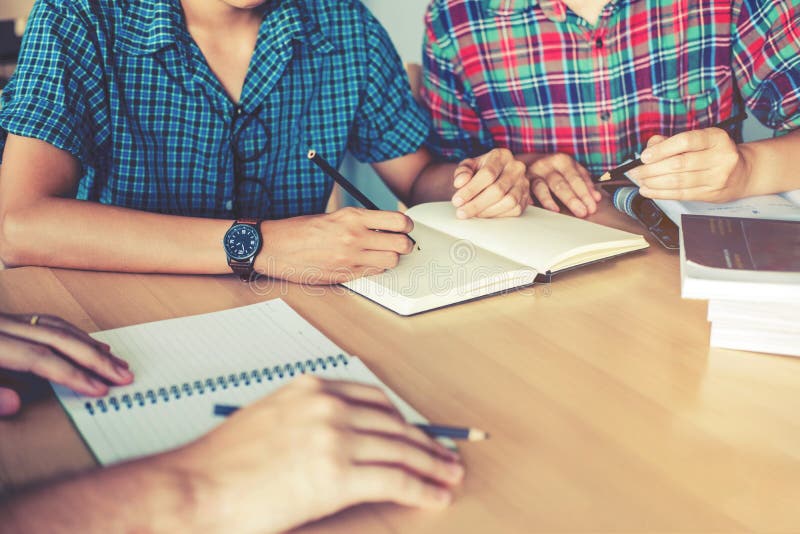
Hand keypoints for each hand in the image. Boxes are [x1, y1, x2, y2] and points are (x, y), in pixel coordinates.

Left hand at [0, 313, 132, 415]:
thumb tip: (15, 404)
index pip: (40, 357)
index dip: (72, 374)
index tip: (100, 390)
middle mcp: (2, 327)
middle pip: (57, 338)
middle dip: (94, 358)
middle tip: (123, 374)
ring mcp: (5, 322)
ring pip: (56, 326)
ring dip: (88, 344)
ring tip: (114, 361)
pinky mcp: (7, 323)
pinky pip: (47, 322)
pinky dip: (72, 333)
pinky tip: (87, 343)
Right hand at [170, 375, 463, 533]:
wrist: (195, 488)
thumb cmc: (223, 463)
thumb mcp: (270, 420)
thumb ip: (308, 419)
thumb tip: (342, 437)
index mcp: (312, 388)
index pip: (375, 399)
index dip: (403, 419)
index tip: (416, 432)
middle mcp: (328, 406)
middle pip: (395, 423)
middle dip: (426, 442)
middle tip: (445, 455)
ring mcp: (335, 438)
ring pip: (402, 449)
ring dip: (432, 465)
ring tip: (449, 477)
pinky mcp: (338, 475)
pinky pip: (396, 479)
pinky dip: (422, 488)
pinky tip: (434, 496)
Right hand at [257, 208, 414, 283]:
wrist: (276, 247)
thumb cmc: (301, 230)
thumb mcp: (334, 216)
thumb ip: (361, 221)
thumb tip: (385, 226)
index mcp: (352, 217)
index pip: (398, 221)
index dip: (407, 226)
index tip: (406, 227)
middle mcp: (354, 237)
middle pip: (401, 245)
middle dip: (404, 244)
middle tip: (401, 243)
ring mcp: (350, 258)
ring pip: (391, 262)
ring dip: (391, 258)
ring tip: (383, 253)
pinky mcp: (345, 275)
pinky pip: (373, 273)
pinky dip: (375, 268)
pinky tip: (366, 262)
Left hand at [451, 148, 529, 218]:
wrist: (496, 177)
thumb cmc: (480, 170)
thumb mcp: (469, 167)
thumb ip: (462, 172)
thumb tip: (460, 183)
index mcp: (501, 155)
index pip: (487, 173)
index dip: (471, 189)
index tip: (457, 201)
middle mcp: (516, 168)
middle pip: (497, 189)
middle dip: (476, 204)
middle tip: (461, 212)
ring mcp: (523, 183)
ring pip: (508, 201)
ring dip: (487, 211)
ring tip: (472, 214)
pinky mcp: (526, 198)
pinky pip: (514, 210)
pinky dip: (497, 215)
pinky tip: (484, 215)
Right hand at [526, 153, 600, 217]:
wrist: (532, 161)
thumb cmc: (556, 168)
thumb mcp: (573, 170)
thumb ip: (585, 182)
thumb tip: (596, 198)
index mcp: (563, 161)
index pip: (576, 179)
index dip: (585, 194)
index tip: (591, 207)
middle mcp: (547, 165)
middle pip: (560, 184)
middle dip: (572, 199)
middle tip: (581, 212)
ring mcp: (533, 173)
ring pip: (541, 187)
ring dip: (548, 200)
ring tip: (556, 211)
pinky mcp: (522, 182)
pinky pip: (525, 191)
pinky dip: (528, 198)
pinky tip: (533, 206)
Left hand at [630, 128, 748, 201]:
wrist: (742, 173)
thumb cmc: (713, 153)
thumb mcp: (699, 140)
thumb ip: (672, 141)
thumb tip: (650, 147)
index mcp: (716, 138)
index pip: (686, 141)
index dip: (662, 149)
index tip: (644, 156)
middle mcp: (721, 157)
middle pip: (679, 164)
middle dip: (652, 169)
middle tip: (636, 171)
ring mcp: (718, 177)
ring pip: (679, 181)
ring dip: (654, 182)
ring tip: (640, 181)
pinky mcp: (712, 194)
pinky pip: (681, 194)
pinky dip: (661, 193)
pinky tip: (648, 191)